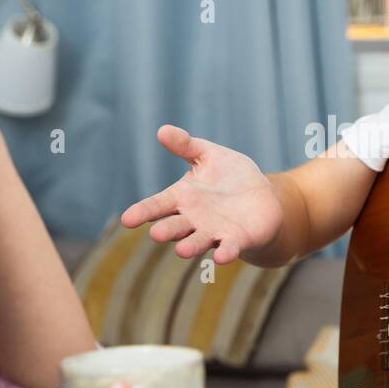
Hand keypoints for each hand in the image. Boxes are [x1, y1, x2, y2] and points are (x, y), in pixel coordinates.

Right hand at [120, 125, 283, 263]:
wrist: (261, 197)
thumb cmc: (229, 176)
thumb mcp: (209, 155)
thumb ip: (186, 146)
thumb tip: (162, 130)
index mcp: (182, 197)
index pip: (157, 205)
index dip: (142, 212)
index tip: (127, 220)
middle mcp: (193, 219)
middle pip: (175, 226)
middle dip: (167, 230)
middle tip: (156, 234)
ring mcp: (214, 232)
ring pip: (198, 241)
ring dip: (191, 246)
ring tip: (182, 251)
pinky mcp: (236, 240)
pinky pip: (228, 248)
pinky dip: (225, 252)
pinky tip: (221, 256)